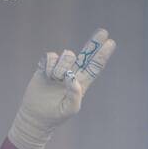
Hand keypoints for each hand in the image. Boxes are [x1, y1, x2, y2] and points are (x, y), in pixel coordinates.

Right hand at [8, 27, 115, 148]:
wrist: (36, 116)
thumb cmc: (55, 115)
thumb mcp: (69, 109)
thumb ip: (75, 95)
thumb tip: (73, 77)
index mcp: (81, 84)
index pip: (94, 67)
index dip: (102, 55)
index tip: (111, 43)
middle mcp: (72, 73)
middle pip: (86, 54)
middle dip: (94, 43)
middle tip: (103, 32)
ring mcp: (59, 68)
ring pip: (67, 54)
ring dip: (62, 66)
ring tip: (56, 78)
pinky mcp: (46, 66)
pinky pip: (51, 56)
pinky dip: (50, 65)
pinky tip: (47, 76)